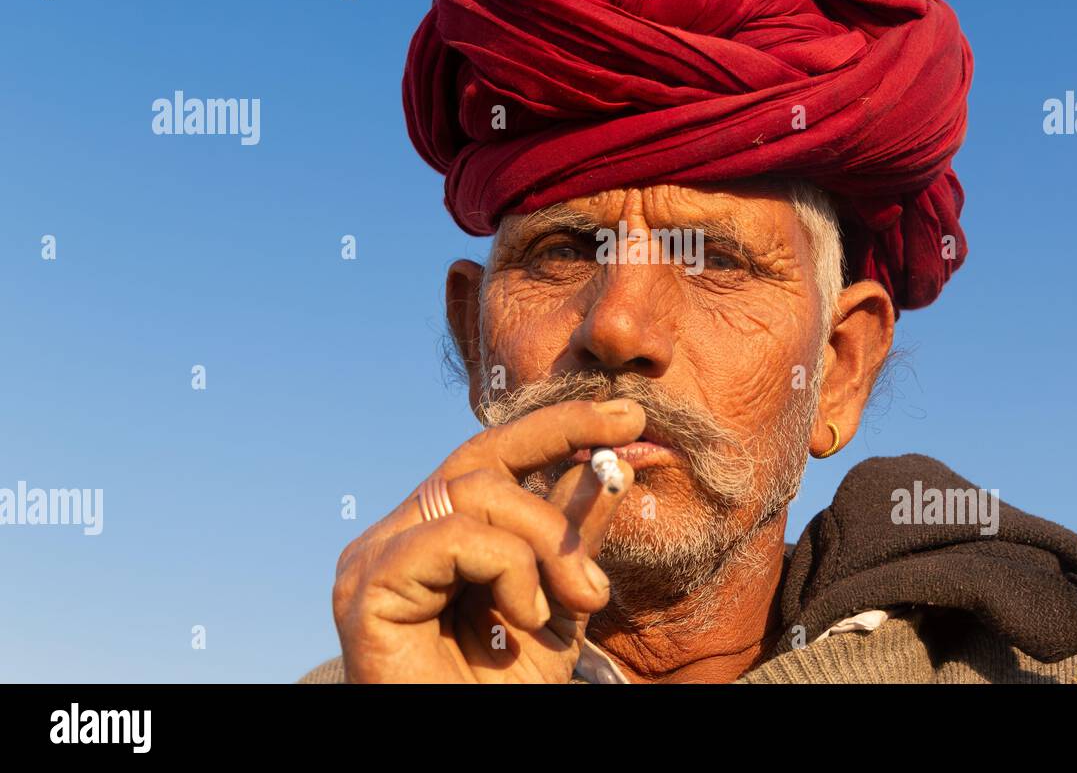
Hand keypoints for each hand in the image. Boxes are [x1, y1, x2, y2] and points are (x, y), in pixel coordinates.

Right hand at [331, 399, 641, 681]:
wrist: (466, 747)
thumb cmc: (502, 686)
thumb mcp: (561, 602)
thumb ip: (575, 535)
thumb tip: (610, 465)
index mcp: (438, 529)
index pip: (496, 451)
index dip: (560, 424)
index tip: (629, 416)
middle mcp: (399, 533)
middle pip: (485, 461)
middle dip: (558, 504)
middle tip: (599, 578)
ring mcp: (375, 557)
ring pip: (475, 493)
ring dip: (545, 544)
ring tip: (571, 605)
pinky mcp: (367, 588)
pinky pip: (452, 537)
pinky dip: (507, 569)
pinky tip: (524, 618)